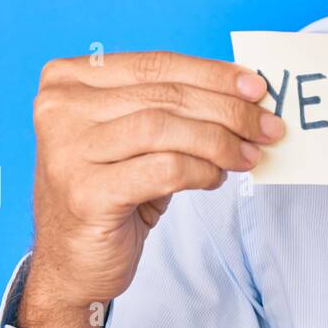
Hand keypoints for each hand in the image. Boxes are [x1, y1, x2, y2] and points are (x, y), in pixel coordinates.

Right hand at [17, 51, 283, 327]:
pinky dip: (201, 171)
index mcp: (68, 80)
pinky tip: (215, 178)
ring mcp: (67, 151)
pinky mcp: (85, 193)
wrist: (73, 263)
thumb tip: (247, 89)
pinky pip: (165, 169)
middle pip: (166, 96)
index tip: (257, 88)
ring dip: (220, 141)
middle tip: (267, 126)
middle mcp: (60, 109)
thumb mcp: (140, 136)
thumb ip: (177, 105)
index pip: (157, 64)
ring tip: (248, 155)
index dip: (213, 74)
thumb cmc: (114, 190)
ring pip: (166, 129)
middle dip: (228, 110)